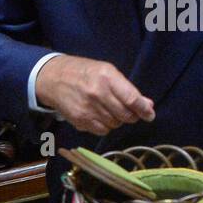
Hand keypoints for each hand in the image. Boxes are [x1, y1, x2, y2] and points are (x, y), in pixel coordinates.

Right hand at [36, 54, 154, 134]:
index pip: (131, 99)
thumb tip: (148, 105)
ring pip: (115, 124)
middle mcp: (98, 93)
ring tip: (110, 109)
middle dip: (131, 115)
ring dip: (117, 120)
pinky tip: (100, 115)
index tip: (150, 115)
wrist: (53, 78)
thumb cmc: (84, 72)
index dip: (144, 110)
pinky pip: (102, 130)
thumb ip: (127, 89)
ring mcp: (88, 109)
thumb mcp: (107, 71)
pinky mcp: (80, 121)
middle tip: (129, 111)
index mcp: (107, 77)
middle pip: (125, 115)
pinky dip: (105, 126)